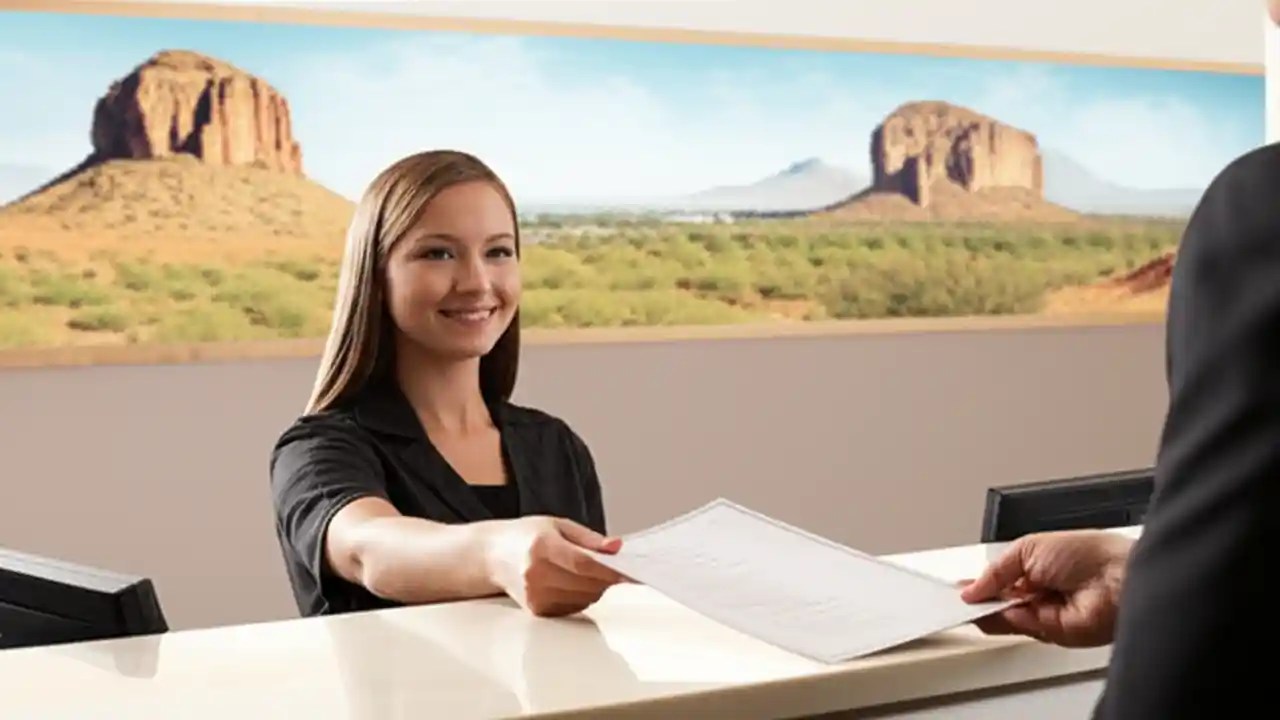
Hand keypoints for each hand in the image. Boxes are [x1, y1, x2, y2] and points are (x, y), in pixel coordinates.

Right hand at [484, 516, 627, 616]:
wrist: (492, 556)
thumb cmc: (525, 537)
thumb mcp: (557, 525)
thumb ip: (589, 538)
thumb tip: (617, 547)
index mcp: (541, 547)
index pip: (583, 563)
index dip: (610, 569)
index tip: (630, 570)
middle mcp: (536, 575)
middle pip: (587, 584)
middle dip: (607, 577)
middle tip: (615, 566)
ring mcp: (535, 596)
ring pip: (585, 598)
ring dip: (596, 587)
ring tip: (585, 570)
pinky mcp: (538, 611)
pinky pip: (575, 606)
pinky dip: (583, 595)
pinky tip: (572, 581)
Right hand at [958, 529, 1133, 646]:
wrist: (1117, 579)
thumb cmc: (1087, 553)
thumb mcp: (1027, 548)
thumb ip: (995, 571)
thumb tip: (972, 589)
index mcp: (1035, 565)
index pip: (999, 579)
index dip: (979, 584)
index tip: (959, 588)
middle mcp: (1041, 590)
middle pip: (999, 601)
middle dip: (980, 599)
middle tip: (960, 597)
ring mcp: (1046, 613)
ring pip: (1006, 618)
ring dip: (989, 611)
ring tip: (973, 602)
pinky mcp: (1052, 633)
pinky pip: (1020, 629)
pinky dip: (1007, 621)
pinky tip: (998, 611)